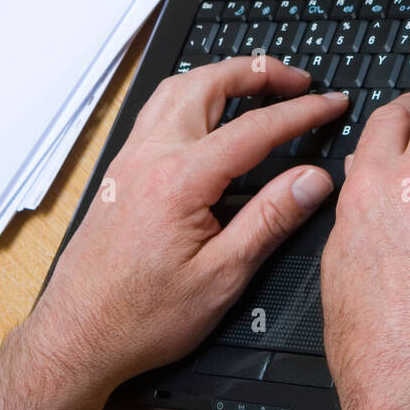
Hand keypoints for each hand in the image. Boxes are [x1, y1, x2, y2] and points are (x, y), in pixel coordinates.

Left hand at [28, 56, 347, 398]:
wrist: (78, 338)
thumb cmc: (141, 318)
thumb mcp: (222, 277)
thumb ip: (270, 219)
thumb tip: (313, 179)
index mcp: (180, 180)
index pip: (255, 128)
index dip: (302, 112)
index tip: (332, 104)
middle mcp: (150, 158)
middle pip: (209, 83)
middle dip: (259, 71)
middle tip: (298, 79)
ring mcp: (130, 161)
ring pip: (178, 89)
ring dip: (222, 75)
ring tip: (259, 82)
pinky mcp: (121, 172)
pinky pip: (158, 110)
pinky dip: (193, 94)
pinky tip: (209, 112)